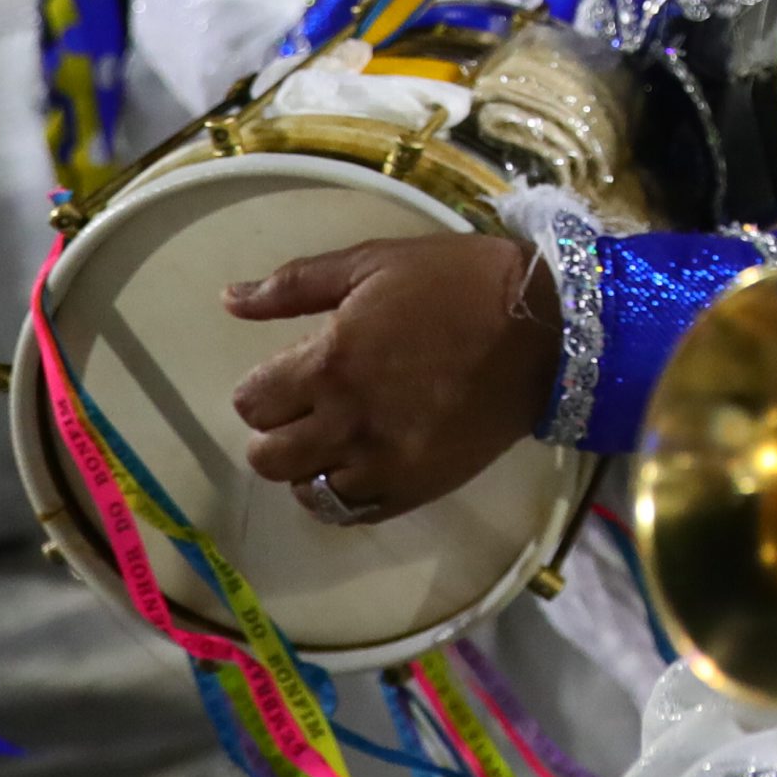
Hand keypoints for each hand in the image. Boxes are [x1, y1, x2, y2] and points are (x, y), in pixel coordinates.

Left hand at [225, 235, 558, 518]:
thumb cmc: (458, 283)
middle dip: (276, 429)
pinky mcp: (417, 487)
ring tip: (333, 439)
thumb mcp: (374, 263)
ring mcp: (383, 462)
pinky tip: (358, 465)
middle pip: (267, 456)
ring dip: (309, 465)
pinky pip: (352, 513)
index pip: (249, 402)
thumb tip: (228, 300)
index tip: (289, 372)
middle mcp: (347, 422)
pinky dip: (343, 494)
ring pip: (304, 490)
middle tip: (306, 408)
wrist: (547, 330)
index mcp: (329, 363)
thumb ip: (295, 285)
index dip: (262, 386)